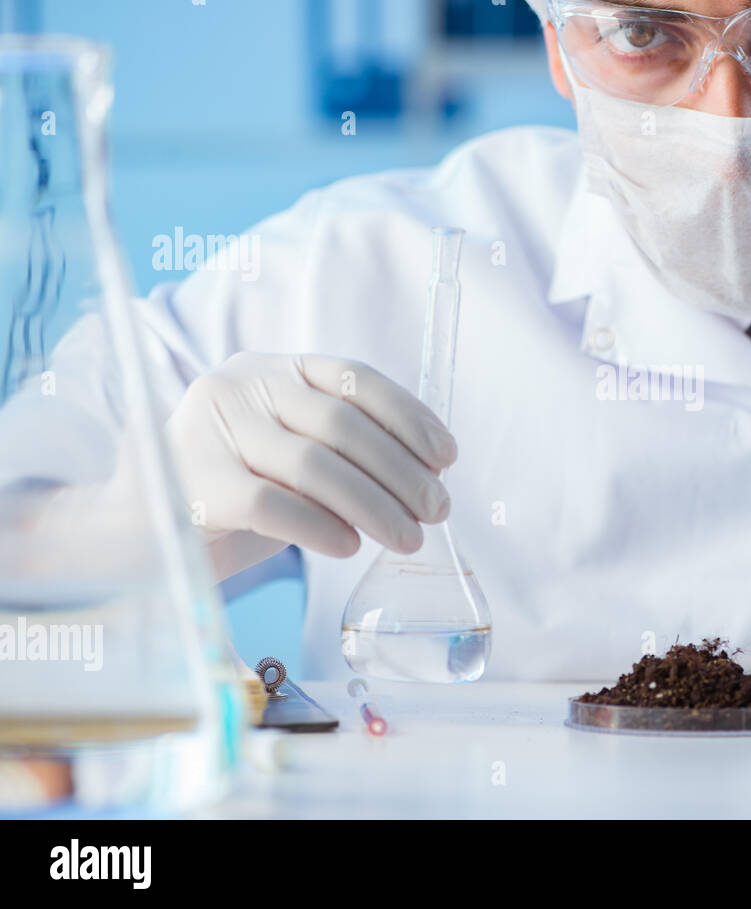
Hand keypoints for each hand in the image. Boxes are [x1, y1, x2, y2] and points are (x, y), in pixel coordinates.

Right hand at [166, 352, 454, 581]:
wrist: (141, 531)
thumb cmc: (237, 490)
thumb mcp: (293, 454)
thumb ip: (345, 449)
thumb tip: (429, 474)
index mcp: (272, 367)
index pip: (355, 377)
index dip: (409, 416)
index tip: (447, 456)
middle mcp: (239, 386)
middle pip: (341, 424)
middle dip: (401, 471)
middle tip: (438, 510)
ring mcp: (211, 431)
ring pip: (314, 465)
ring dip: (374, 505)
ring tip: (408, 537)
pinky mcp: (193, 486)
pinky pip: (274, 506)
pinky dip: (321, 527)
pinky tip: (350, 546)